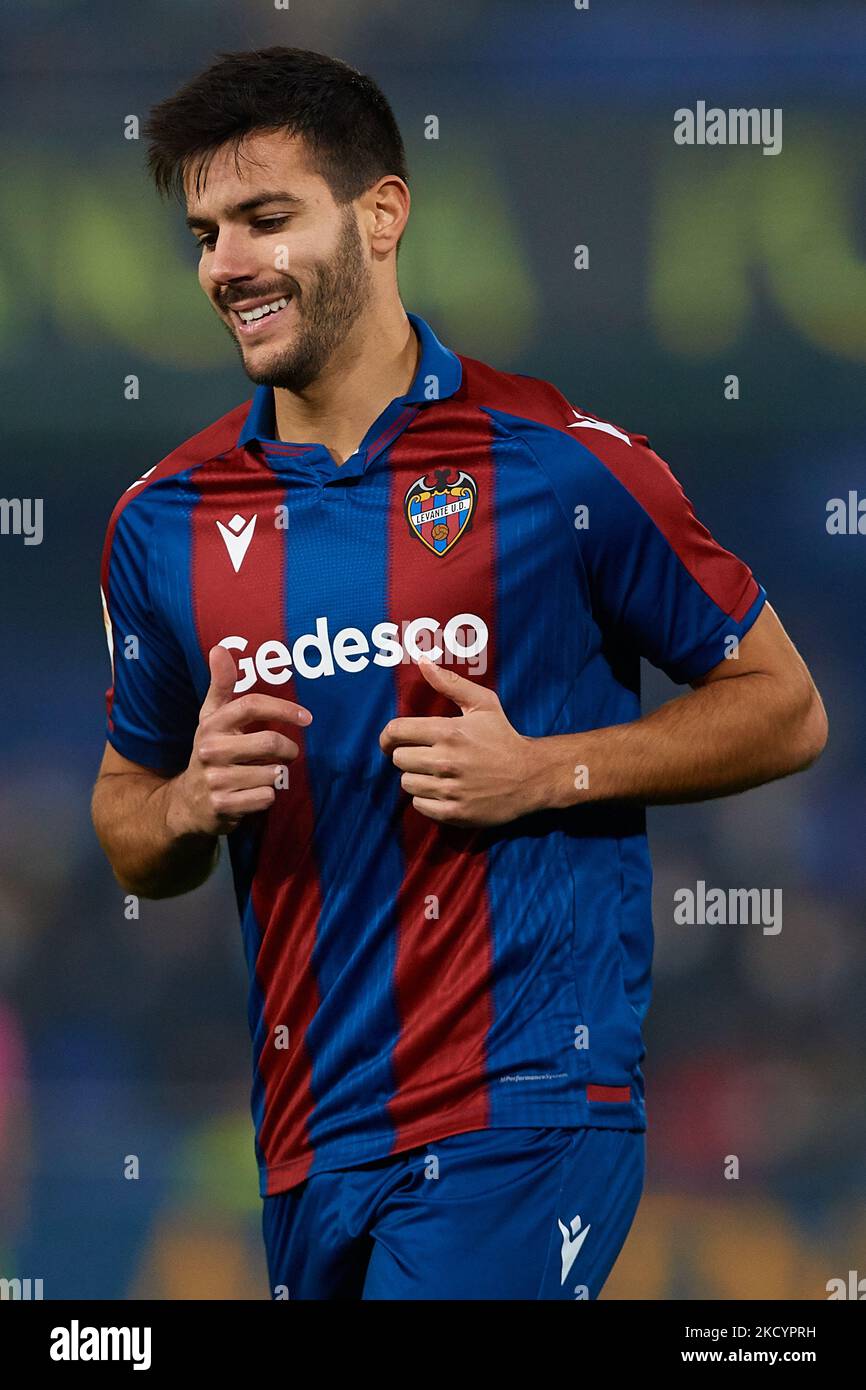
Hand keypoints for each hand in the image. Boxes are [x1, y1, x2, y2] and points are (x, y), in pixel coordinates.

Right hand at [166, 644, 311, 836]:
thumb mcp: (211, 719)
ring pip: (271, 774)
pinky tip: (254, 793)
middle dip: (288, 748)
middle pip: (268, 743)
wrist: (186, 804)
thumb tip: (219, 648)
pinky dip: (267, 796)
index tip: (307, 717)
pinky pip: (265, 798)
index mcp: (211, 724)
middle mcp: (210, 750)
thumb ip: (221, 685)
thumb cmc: (210, 752)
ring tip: (265, 773)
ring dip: (276, 774)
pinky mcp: (223, 806)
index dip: (283, 708)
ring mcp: (215, 779)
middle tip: (290, 752)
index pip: (251, 705)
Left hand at [378, 658, 537, 826]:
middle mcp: (446, 761)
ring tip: (437, 773)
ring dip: (417, 778)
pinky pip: (419, 805)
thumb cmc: (503, 737)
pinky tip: (444, 790)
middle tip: (426, 755)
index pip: (396, 732)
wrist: (531, 776)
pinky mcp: (454, 812)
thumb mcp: (483, 703)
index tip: (390, 741)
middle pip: (398, 759)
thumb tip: (423, 662)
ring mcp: (450, 789)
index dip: (387, 736)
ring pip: (407, 783)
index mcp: (449, 732)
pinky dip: (427, 799)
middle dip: (408, 755)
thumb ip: (450, 683)